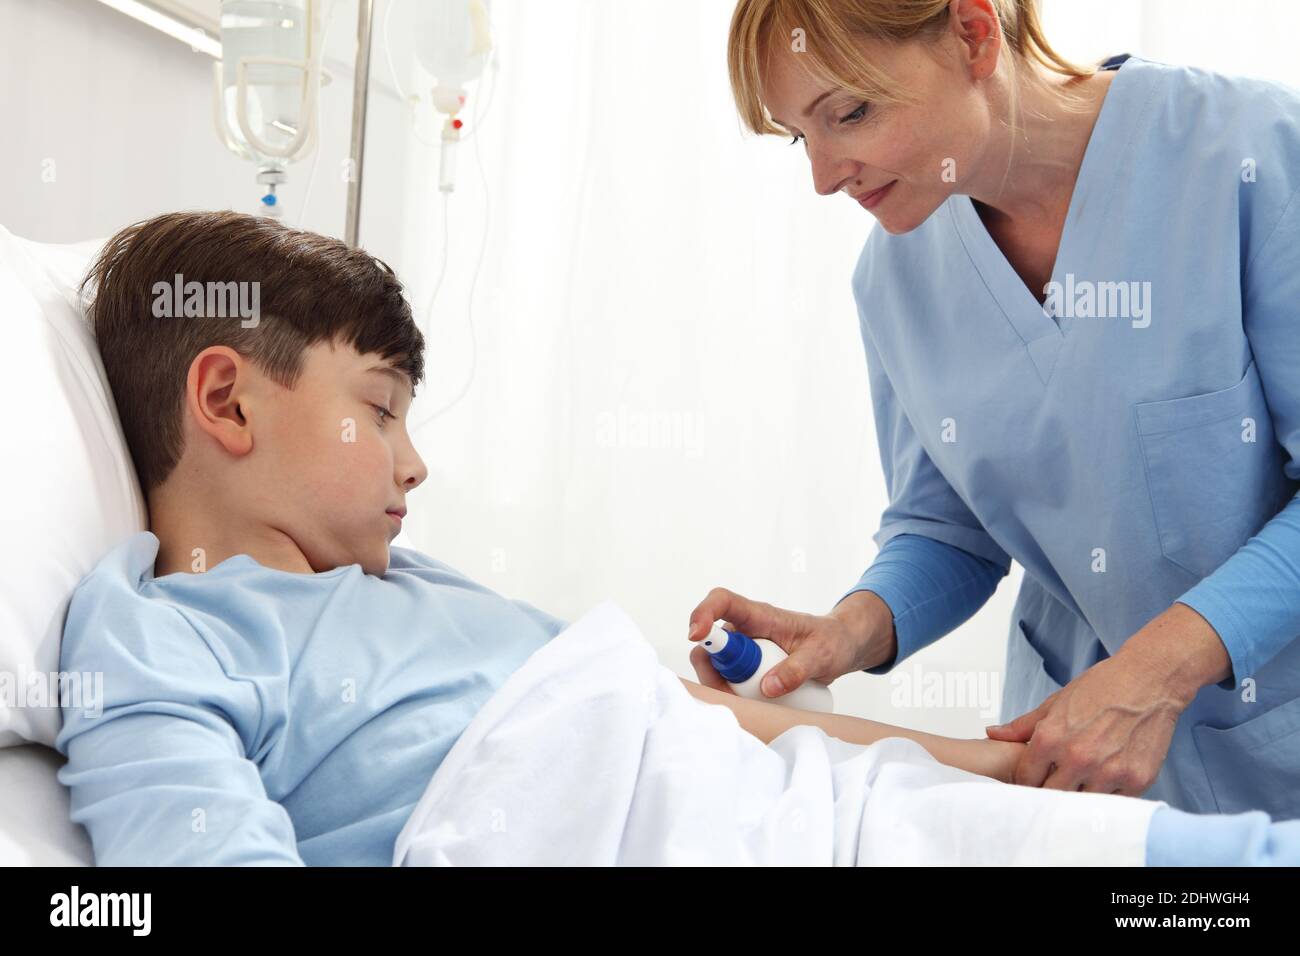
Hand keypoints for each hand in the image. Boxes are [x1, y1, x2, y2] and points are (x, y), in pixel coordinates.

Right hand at [686, 587, 892, 699]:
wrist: (840, 647)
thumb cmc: (832, 641)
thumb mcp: (822, 655)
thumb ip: (797, 670)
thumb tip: (767, 688)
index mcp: (760, 616)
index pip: (722, 602)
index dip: (703, 614)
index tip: (696, 635)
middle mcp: (745, 631)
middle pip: (710, 646)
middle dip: (712, 671)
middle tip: (735, 694)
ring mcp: (744, 652)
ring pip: (716, 668)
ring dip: (724, 688)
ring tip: (753, 703)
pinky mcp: (747, 670)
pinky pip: (728, 683)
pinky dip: (733, 697)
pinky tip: (751, 707)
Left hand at [986, 603, 1227, 794]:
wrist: (1149, 680)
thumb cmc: (1101, 687)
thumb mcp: (1056, 702)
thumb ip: (1023, 725)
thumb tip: (992, 734)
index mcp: (1051, 738)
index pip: (1025, 778)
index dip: (1026, 781)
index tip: (1032, 781)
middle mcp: (1078, 758)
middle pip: (1050, 796)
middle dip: (1048, 793)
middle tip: (1053, 787)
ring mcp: (1108, 772)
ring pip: (1081, 805)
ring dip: (1078, 798)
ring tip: (1079, 786)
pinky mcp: (1137, 780)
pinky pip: (1113, 804)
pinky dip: (1107, 798)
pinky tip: (1104, 785)